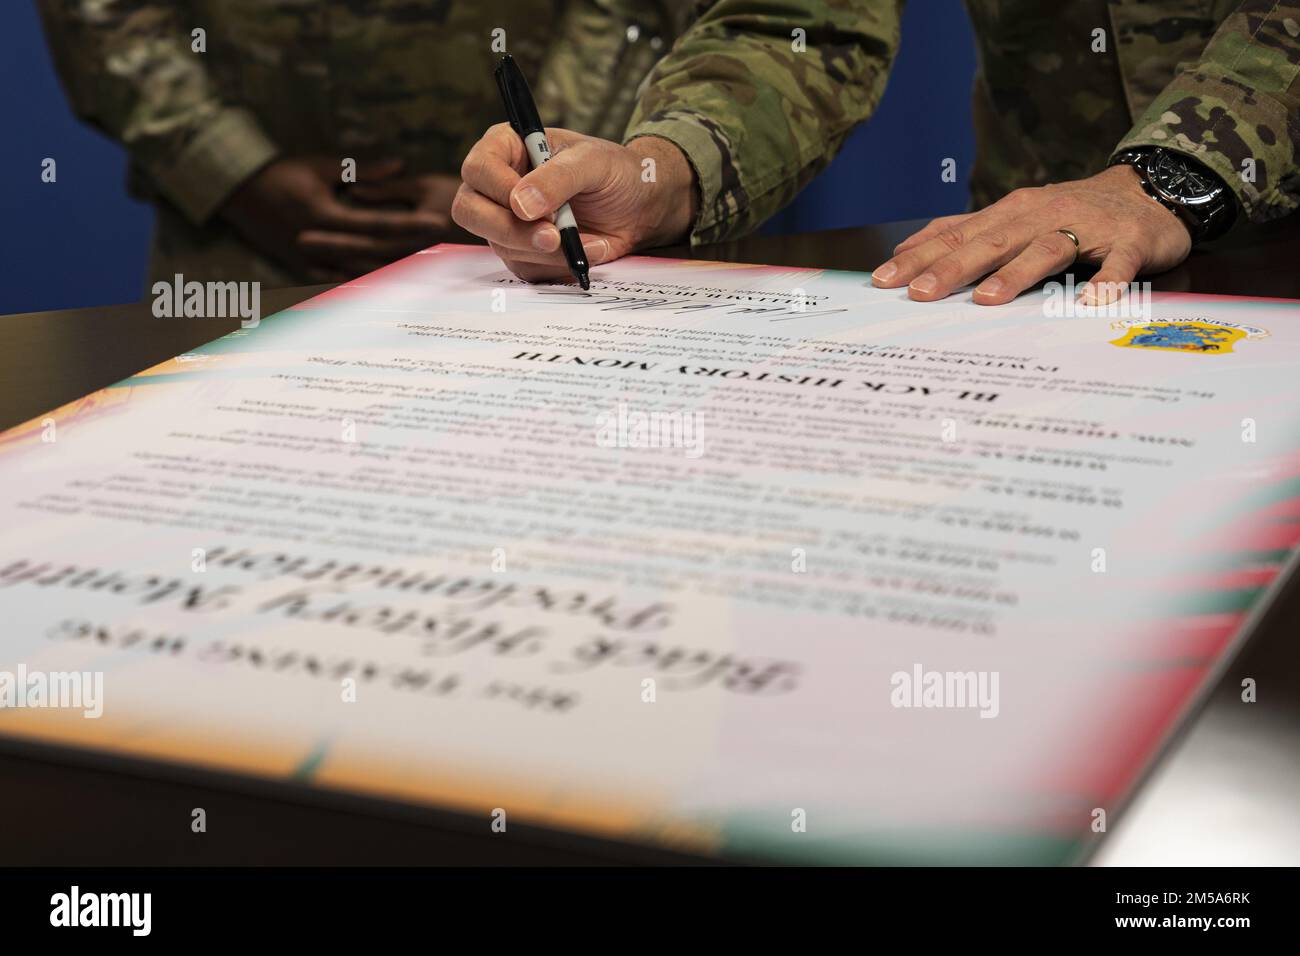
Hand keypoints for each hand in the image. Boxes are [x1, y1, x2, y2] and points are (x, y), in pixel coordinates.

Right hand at [219, 156, 450, 280]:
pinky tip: (390, 287)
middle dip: (411, 250)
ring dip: (394, 271)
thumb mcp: (319, 166)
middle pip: (376, 251)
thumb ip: (361, 170)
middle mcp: (320, 242)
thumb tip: (399, 164)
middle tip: (443, 249)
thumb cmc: (279, 173)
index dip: (410, 224)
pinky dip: (365, 283)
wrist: (236, 193)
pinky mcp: (303, 267)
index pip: (378, 223)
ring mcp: (311, 259)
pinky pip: (340, 281)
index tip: (436, 222)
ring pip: (362, 270)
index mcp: (325, 215)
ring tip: (428, 270)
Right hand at [452, 125, 698, 281]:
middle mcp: (498, 186)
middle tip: (553, 238)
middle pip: (470, 212)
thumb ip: (558, 178)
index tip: (531, 207)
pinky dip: (557, 266)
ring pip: (500, 246)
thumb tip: (521, 205)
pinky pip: (525, 268)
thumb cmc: (616, 173)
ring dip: (544, 252)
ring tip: (587, 241)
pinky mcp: (523, 252)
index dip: (499, 191)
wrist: (640, 208)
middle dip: (510, 230)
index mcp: (507, 148)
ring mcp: (507, 222)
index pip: (478, 170)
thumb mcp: (593, 163)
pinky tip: (588, 250)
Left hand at [872, 165, 1192, 305]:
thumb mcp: (1013, 218)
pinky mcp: (1129, 241)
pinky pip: (1118, 263)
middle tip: (921, 293)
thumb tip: (906, 251)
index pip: (957, 236)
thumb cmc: (1070, 213)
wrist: (1150, 190)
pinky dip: (1107, 282)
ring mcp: (1086, 227)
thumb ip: (964, 234)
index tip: (883, 281)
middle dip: (953, 268)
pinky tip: (1092, 303)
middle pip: (992, 242)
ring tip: (988, 300)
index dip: (919, 257)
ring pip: (1047, 249)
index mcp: (1011, 213)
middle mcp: (1042, 215)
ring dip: (1017, 273)